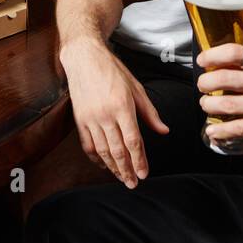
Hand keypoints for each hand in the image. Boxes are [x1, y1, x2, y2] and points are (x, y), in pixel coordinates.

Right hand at [59, 40, 168, 187]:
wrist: (84, 58)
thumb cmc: (113, 71)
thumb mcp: (137, 88)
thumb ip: (150, 113)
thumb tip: (163, 131)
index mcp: (122, 106)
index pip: (133, 141)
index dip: (139, 160)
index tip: (144, 174)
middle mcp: (105, 115)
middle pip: (117, 150)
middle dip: (126, 170)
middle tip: (133, 183)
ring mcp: (90, 118)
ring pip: (102, 150)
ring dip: (112, 167)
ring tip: (121, 178)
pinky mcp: (79, 119)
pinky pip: (87, 144)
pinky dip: (95, 157)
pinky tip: (103, 164)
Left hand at [193, 45, 242, 147]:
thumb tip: (232, 57)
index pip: (233, 53)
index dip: (212, 56)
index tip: (203, 60)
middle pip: (223, 79)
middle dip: (205, 82)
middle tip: (203, 84)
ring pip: (224, 105)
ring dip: (208, 105)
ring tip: (206, 104)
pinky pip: (237, 128)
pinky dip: (220, 131)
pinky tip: (212, 130)